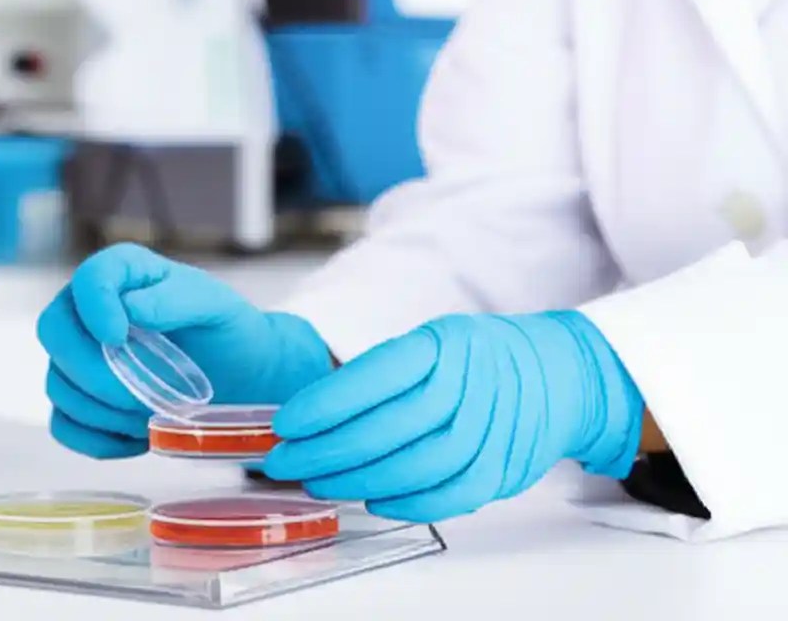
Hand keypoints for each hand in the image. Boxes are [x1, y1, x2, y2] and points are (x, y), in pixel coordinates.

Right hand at [37, 243, 332, 458]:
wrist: (238, 376)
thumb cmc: (225, 332)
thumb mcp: (214, 306)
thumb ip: (175, 299)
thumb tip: (131, 308)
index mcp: (122, 273)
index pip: (88, 279)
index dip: (94, 308)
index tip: (118, 337)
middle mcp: (89, 310)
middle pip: (53, 332)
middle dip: (91, 370)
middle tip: (137, 394)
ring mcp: (79, 356)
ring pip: (57, 385)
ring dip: (101, 410)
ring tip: (150, 415)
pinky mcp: (80, 400)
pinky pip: (64, 425)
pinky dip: (97, 439)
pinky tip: (136, 438)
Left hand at [263, 311, 643, 522]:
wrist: (560, 373)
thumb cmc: (478, 357)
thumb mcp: (432, 341)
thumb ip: (382, 374)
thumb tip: (312, 413)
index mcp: (443, 344)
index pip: (373, 377)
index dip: (324, 405)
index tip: (285, 424)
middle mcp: (470, 383)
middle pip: (388, 428)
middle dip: (326, 451)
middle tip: (286, 462)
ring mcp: (492, 428)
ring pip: (416, 466)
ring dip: (359, 481)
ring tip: (320, 483)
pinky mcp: (505, 468)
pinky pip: (452, 495)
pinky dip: (408, 504)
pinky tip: (372, 501)